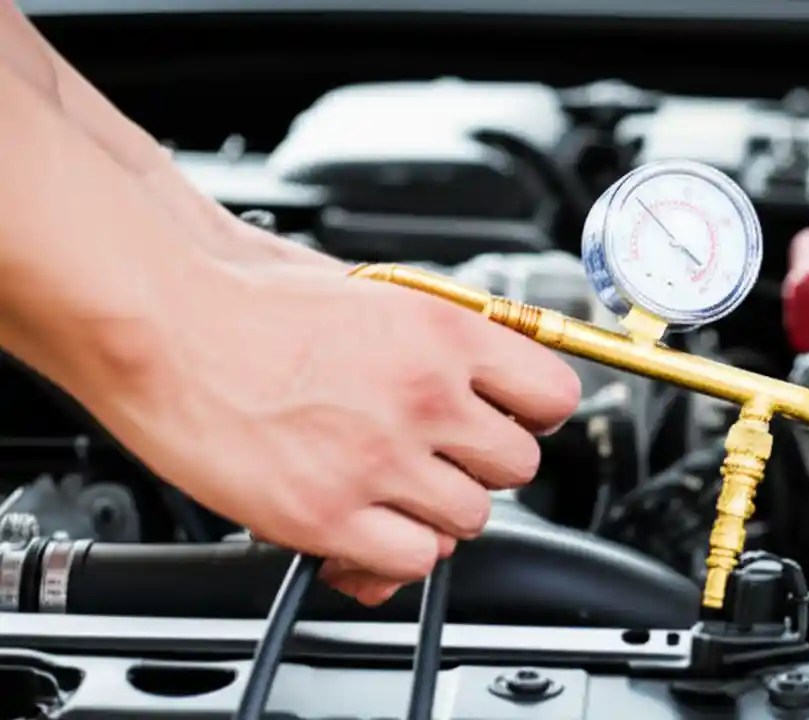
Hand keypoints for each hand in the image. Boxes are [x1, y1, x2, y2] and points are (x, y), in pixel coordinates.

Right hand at [79, 260, 579, 604]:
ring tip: (392, 486)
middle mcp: (425, 397)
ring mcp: (379, 461)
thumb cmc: (248, 300)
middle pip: (519, 466)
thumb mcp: (370, 291)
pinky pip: (414, 561)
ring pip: (472, 519)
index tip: (512, 418)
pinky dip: (396, 550)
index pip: (554, 396)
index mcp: (442, 334)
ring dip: (438, 509)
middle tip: (441, 455)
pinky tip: (363, 520)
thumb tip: (487, 367)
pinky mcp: (328, 515)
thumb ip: (437, 336)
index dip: (534, 415)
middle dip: (483, 465)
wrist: (162, 323)